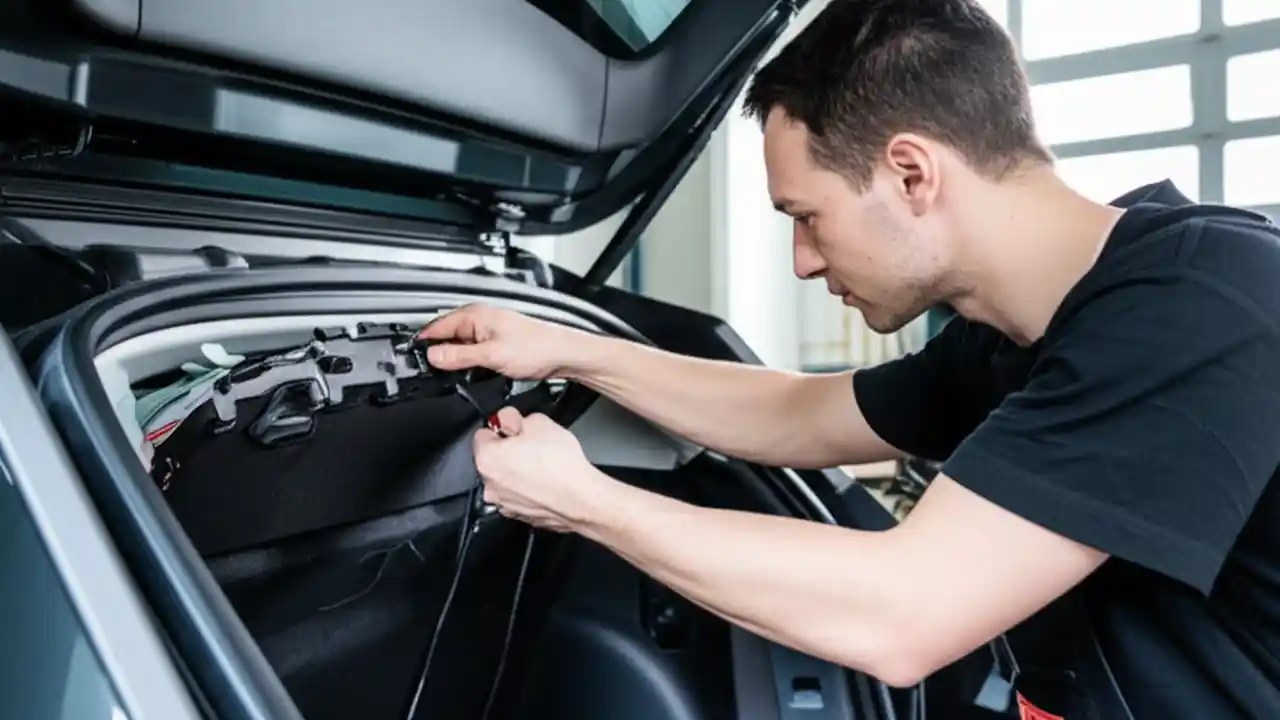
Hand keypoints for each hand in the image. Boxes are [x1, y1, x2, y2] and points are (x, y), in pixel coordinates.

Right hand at [418, 304, 589, 379]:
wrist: (563, 354)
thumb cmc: (536, 349)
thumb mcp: (491, 355)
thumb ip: (459, 356)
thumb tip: (433, 356)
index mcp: (474, 315)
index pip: (437, 326)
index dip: (424, 343)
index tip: (414, 360)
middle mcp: (479, 319)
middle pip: (446, 337)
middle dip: (440, 354)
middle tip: (435, 373)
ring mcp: (488, 331)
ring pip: (460, 346)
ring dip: (456, 360)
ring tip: (457, 374)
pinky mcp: (496, 343)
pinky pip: (473, 353)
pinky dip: (469, 363)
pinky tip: (473, 373)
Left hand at [473, 407, 609, 532]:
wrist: (581, 499)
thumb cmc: (559, 463)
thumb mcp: (539, 422)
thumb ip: (514, 417)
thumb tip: (508, 419)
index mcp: (486, 459)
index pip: (482, 435)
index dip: (501, 429)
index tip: (516, 429)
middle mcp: (489, 484)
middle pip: (492, 459)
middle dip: (508, 451)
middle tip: (533, 447)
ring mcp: (504, 504)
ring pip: (505, 479)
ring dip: (517, 472)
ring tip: (543, 466)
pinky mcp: (520, 516)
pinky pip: (518, 496)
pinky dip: (527, 490)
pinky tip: (546, 483)